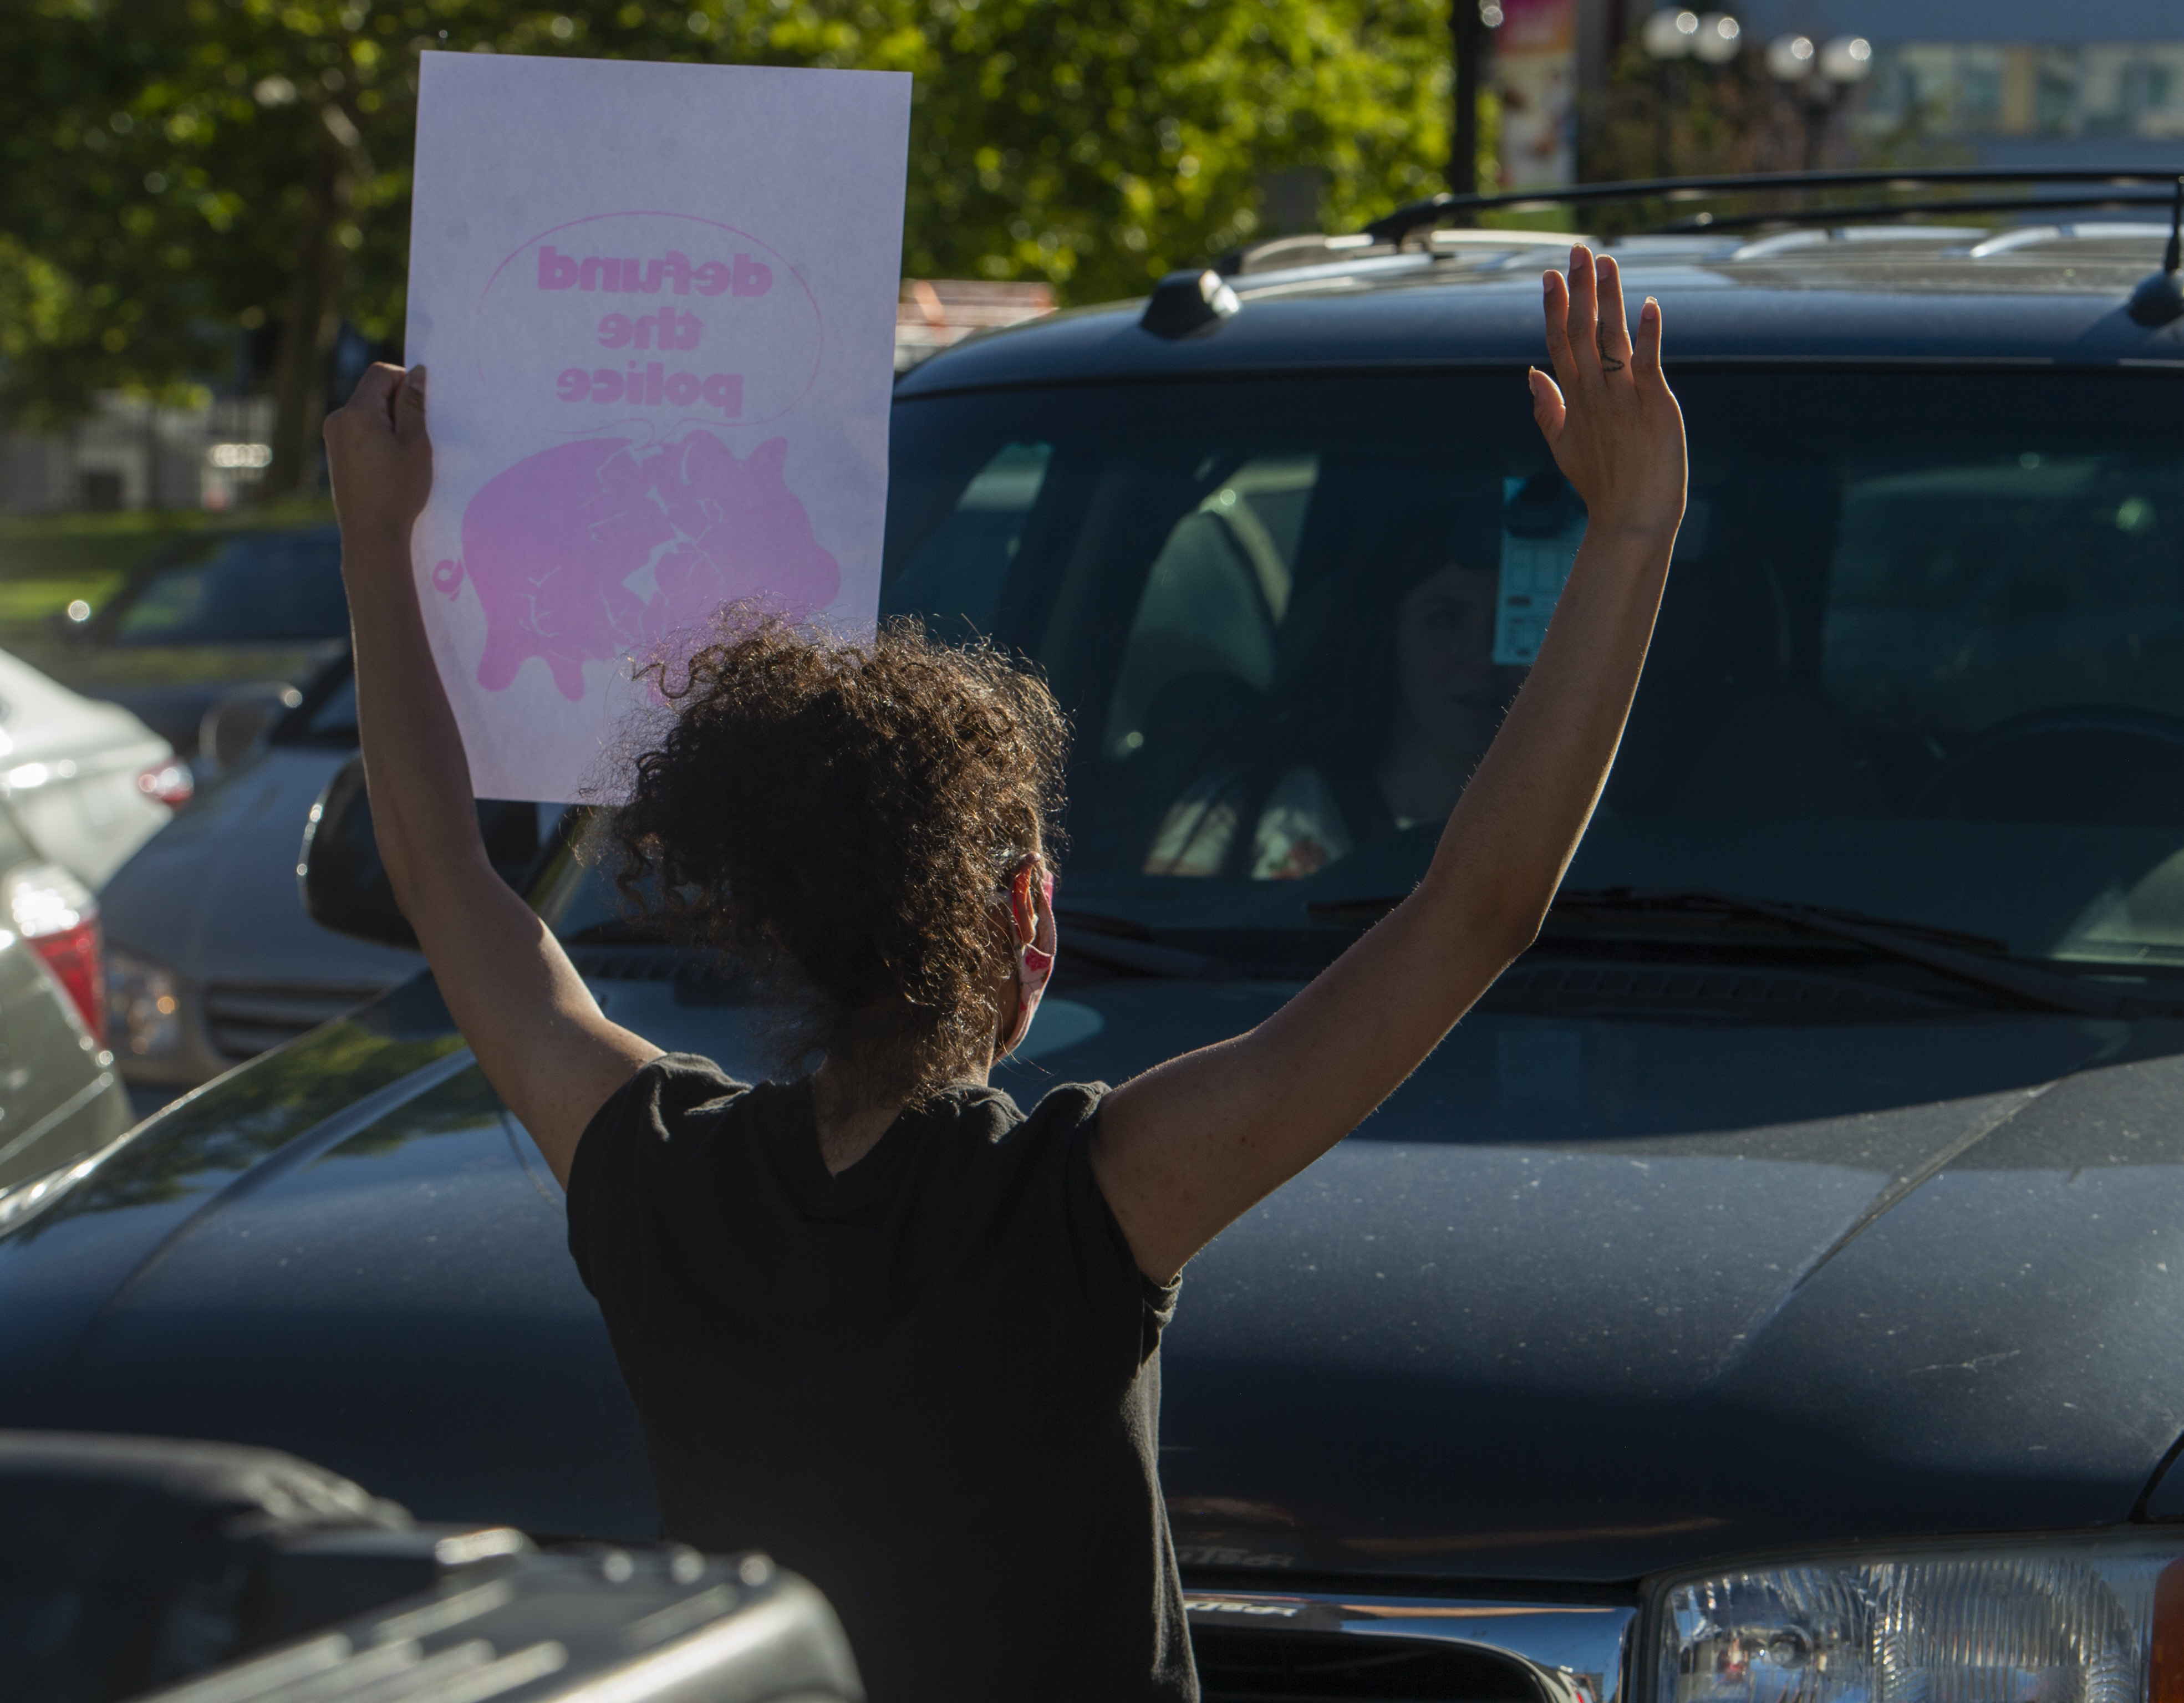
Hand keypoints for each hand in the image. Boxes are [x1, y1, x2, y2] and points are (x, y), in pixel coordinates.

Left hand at [324, 362, 432, 543]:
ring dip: (388, 423)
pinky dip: (377, 437)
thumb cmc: (398, 491)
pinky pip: (359, 430)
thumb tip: (417, 373)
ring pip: (367, 412)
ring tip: (402, 455)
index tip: (421, 409)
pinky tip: (389, 466)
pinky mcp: (335, 453)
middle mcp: (338, 419)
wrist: (372, 534)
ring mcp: (333, 437)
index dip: (406, 382)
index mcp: (356, 412)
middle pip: (372, 391)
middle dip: (397, 405)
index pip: (381, 373)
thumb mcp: (415, 444)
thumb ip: (414, 404)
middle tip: (415, 437)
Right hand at [1529, 247, 1685, 539]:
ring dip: (1608, 298)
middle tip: (1578, 250)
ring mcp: (1623, 399)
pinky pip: (1649, 364)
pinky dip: (1649, 334)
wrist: (1632, 518)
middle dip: (1578, 290)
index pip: (1558, 344)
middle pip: (1580, 333)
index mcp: (1573, 401)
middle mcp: (1594, 394)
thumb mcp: (1563, 447)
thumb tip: (1531, 372)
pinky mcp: (1655, 406)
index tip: (1550, 274)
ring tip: (1607, 262)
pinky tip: (1650, 305)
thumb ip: (1546, 408)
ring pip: (1611, 339)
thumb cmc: (1602, 485)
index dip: (1555, 308)